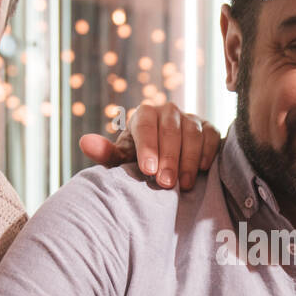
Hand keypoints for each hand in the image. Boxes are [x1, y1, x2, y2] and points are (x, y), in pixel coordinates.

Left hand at [79, 101, 221, 189]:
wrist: (167, 158)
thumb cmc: (141, 159)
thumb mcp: (123, 158)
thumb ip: (106, 153)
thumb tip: (85, 143)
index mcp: (144, 114)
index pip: (145, 126)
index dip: (148, 148)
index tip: (148, 170)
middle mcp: (167, 111)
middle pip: (170, 130)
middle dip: (169, 158)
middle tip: (166, 183)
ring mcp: (190, 118)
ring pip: (192, 133)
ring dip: (188, 159)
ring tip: (184, 184)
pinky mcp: (209, 128)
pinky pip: (211, 136)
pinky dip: (207, 151)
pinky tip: (201, 169)